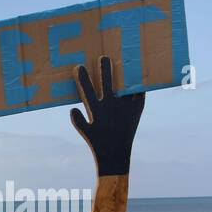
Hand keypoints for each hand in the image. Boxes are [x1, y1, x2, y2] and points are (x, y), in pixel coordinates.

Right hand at [70, 55, 144, 176]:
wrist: (116, 154)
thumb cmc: (98, 143)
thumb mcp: (86, 132)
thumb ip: (78, 121)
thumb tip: (72, 109)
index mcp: (96, 111)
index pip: (88, 91)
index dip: (83, 78)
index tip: (78, 66)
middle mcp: (110, 107)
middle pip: (107, 84)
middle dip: (104, 70)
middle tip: (103, 57)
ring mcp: (124, 107)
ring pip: (123, 86)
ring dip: (123, 74)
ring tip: (124, 62)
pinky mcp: (137, 109)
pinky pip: (139, 94)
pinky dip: (139, 85)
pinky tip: (139, 76)